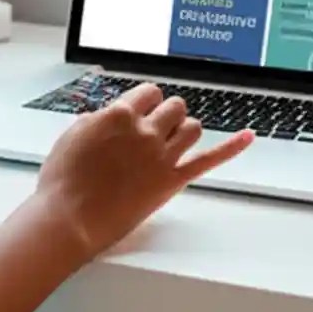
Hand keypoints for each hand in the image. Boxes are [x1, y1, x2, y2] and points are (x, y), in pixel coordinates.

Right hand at [35, 82, 253, 258]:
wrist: (69, 219)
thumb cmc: (63, 181)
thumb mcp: (72, 136)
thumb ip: (97, 121)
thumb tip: (106, 116)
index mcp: (120, 114)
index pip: (149, 92)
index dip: (145, 101)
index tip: (142, 109)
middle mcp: (146, 131)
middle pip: (174, 107)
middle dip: (166, 113)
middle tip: (155, 127)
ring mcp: (162, 156)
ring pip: (192, 127)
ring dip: (184, 129)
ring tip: (173, 139)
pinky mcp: (171, 182)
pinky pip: (209, 160)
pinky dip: (232, 147)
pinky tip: (249, 136)